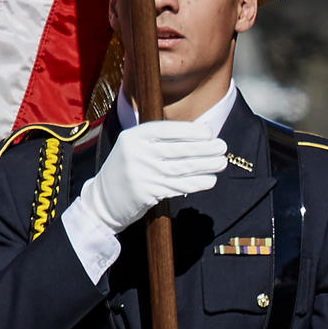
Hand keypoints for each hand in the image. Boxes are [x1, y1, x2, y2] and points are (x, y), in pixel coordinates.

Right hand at [76, 117, 230, 230]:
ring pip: (181, 168)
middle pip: (178, 149)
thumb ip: (161, 140)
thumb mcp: (136, 147)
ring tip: (222, 162)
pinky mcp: (147, 192)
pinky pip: (178, 186)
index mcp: (134, 136)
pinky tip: (210, 180)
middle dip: (204, 148)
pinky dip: (197, 183)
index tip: (210, 132)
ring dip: (206, 165)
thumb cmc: (128, 168)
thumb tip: (200, 134)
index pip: (168, 129)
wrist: (104, 199)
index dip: (191, 131)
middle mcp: (137, 153)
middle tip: (223, 147)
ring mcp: (142, 173)